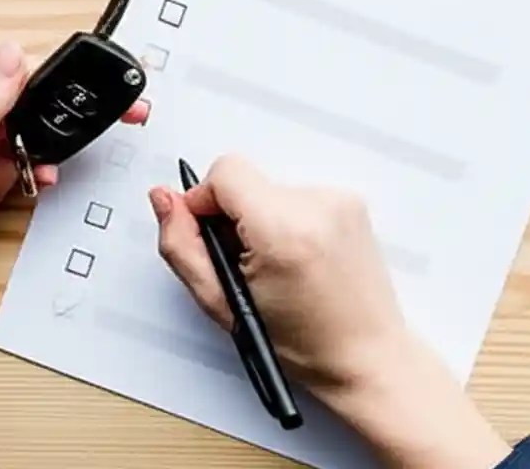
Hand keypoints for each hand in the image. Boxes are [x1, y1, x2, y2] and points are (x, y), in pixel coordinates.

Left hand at [0, 41, 148, 322]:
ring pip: (26, 138)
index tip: (94, 89)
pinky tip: (41, 181)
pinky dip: (35, 174)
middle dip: (63, 113)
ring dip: (49, 149)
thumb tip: (10, 53)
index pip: (12, 76)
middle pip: (23, 105)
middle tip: (107, 119)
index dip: (57, 80)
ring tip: (65, 159)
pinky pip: (18, 170)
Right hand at [149, 155, 510, 468]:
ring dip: (262, 220)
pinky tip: (298, 261)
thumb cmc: (304, 344)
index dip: (204, 201)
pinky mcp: (352, 204)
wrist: (366, 357)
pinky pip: (298, 197)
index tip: (209, 235)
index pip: (226, 172)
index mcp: (284, 229)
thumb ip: (183, 247)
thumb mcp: (224, 305)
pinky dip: (288, 222)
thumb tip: (164, 200)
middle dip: (234, 217)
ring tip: (276, 268)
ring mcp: (340, 202)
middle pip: (247, 181)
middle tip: (246, 264)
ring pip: (270, 190)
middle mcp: (318, 206)